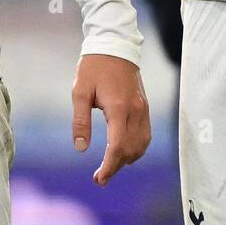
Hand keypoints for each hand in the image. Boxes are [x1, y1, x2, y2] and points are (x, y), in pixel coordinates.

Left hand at [71, 55, 150, 186]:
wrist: (114, 45)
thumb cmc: (93, 67)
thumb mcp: (79, 91)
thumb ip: (80, 121)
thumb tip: (81, 148)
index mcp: (118, 107)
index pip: (118, 146)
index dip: (109, 166)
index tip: (99, 179)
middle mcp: (135, 110)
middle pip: (131, 150)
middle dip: (116, 167)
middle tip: (99, 177)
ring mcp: (143, 108)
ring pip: (142, 145)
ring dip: (127, 159)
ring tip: (110, 166)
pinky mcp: (145, 106)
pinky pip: (145, 135)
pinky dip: (136, 148)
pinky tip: (123, 152)